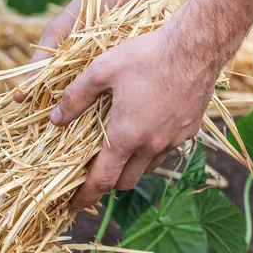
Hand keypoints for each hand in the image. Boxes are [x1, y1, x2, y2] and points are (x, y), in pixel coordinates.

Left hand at [49, 24, 226, 210]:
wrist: (197, 47)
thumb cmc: (146, 56)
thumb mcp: (101, 71)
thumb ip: (75, 97)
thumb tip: (55, 120)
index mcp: (126, 137)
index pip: (102, 180)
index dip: (85, 196)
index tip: (73, 205)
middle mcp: (151, 145)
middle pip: (126, 181)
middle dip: (107, 183)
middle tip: (93, 173)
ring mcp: (174, 140)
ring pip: (147, 168)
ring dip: (131, 167)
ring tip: (119, 151)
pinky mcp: (190, 130)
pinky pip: (166, 150)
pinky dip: (151, 150)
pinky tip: (146, 130)